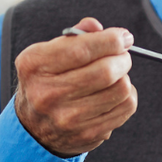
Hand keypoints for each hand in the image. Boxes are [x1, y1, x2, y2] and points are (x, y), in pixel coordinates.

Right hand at [14, 17, 137, 156]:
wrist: (34, 128)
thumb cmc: (47, 82)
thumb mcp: (47, 54)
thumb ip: (73, 37)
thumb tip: (98, 28)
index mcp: (35, 66)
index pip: (81, 50)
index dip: (110, 40)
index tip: (124, 37)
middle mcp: (48, 94)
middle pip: (105, 71)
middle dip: (122, 59)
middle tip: (122, 56)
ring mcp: (68, 118)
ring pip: (121, 89)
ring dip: (124, 77)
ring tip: (115, 76)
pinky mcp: (88, 134)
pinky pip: (126, 108)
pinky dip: (127, 96)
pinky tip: (114, 94)